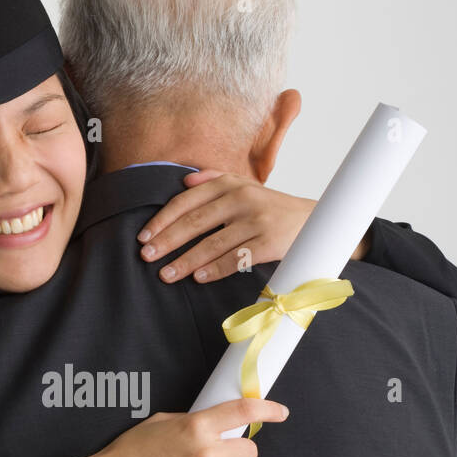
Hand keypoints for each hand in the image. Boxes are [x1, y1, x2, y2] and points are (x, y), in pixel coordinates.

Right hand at [93, 397, 288, 456]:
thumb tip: (221, 425)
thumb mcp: (162, 423)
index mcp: (195, 427)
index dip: (268, 410)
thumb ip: (194, 423)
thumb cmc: (131, 451)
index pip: (243, 413)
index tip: (280, 412)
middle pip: (249, 451)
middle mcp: (204, 453)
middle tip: (220, 455)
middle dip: (238, 453)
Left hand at [136, 171, 368, 280]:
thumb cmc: (270, 207)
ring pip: (212, 243)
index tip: (143, 236)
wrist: (313, 222)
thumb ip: (214, 179)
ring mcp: (255, 221)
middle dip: (167, 241)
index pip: (187, 201)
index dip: (162, 219)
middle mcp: (241, 199)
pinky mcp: (268, 242)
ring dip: (185, 261)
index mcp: (230, 184)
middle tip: (146, 257)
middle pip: (195, 222)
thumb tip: (183, 180)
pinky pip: (235, 258)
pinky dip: (214, 269)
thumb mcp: (245, 185)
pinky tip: (198, 278)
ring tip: (166, 275)